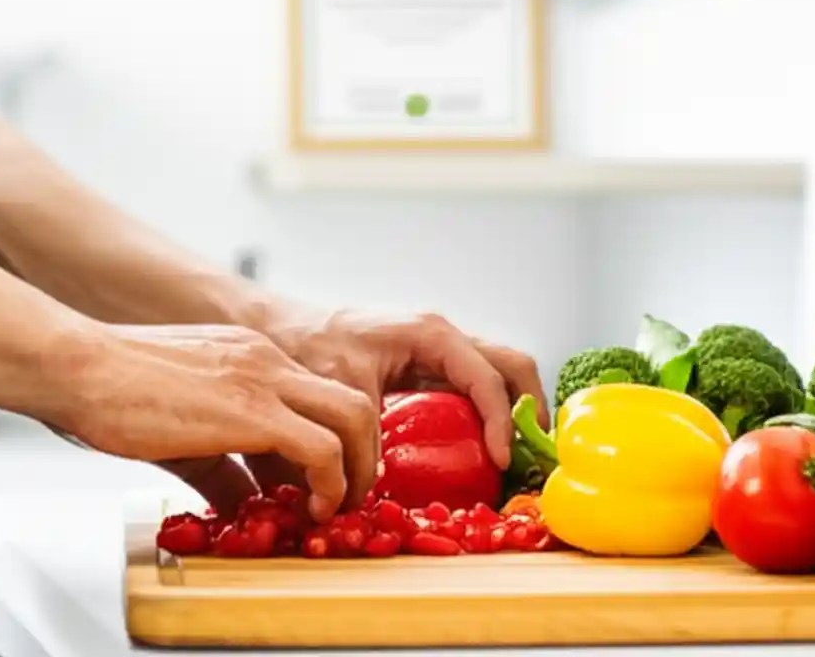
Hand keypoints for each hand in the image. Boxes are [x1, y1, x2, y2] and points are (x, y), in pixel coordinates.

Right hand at [49, 324, 377, 520]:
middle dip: (365, 456)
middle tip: (351, 495)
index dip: (336, 446)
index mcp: (253, 358)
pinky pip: (320, 449)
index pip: (321, 399)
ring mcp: (264, 381)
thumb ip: (219, 465)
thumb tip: (240, 502)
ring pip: (354, 417)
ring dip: (357, 470)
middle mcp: (268, 362)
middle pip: (355, 403)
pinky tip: (310, 509)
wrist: (75, 366)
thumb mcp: (180, 429)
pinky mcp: (251, 411)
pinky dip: (329, 483)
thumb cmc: (110, 391)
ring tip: (338, 506)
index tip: (328, 482)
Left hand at [266, 307, 550, 471]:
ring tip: (515, 458)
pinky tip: (481, 450)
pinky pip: (474, 388)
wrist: (282, 328)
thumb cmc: (309, 343)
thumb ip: (367, 433)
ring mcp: (440, 352)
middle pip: (512, 365)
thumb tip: (380, 485)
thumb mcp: (341, 388)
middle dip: (530, 409)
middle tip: (532, 456)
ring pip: (500, 373)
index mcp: (432, 334)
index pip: (487, 378)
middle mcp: (445, 338)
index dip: (501, 422)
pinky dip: (489, 415)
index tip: (502, 462)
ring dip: (515, 412)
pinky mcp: (429, 368)